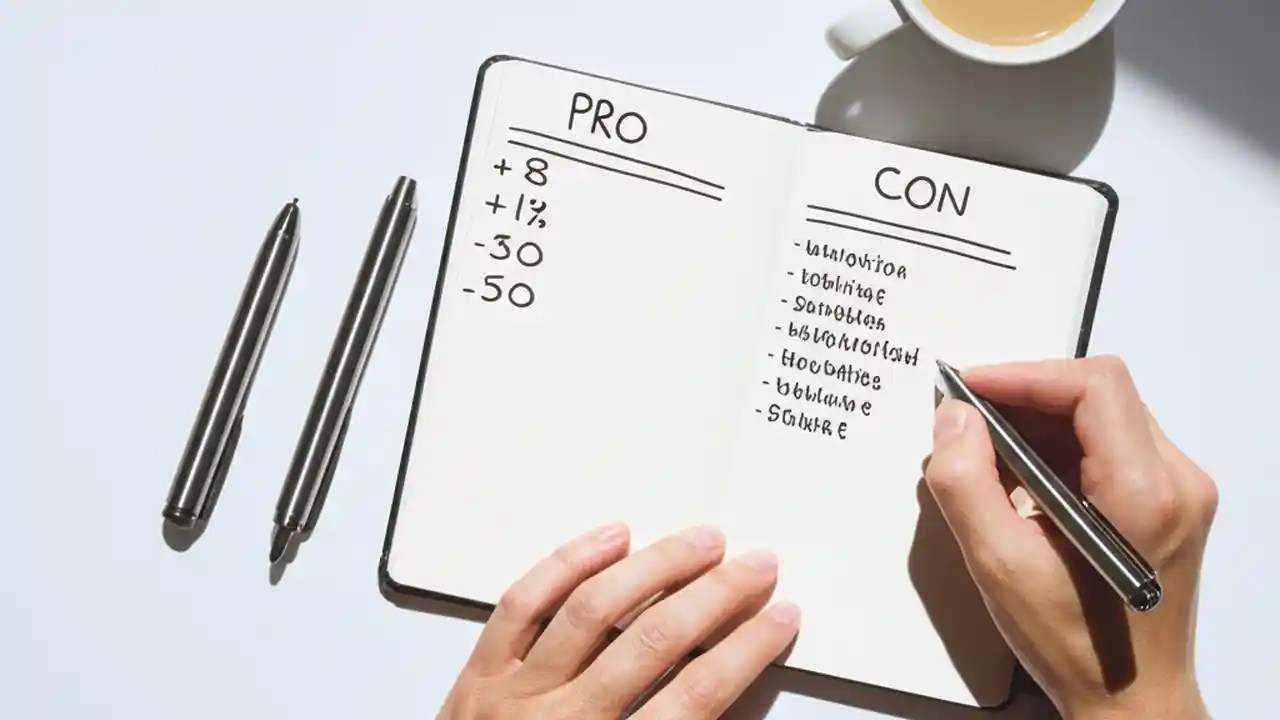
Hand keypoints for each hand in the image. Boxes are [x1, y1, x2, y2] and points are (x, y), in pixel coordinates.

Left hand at [438, 524, 798, 718]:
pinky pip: (522, 601)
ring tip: (702, 540)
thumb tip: (719, 686)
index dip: (746, 652)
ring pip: (592, 608)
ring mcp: (514, 693)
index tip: (782, 616)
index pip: (694, 700)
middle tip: (758, 564)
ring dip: (655, 567)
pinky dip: (568, 561)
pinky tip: (612, 536)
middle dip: (716, 596)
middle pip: (654, 642)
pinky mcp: (478, 671)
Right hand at [925, 357, 1217, 718]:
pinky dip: (1062, 448)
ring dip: (1042, 422)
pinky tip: (1023, 481)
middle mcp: (1178, 481)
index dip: (1024, 376)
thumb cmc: (1072, 646)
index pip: (1094, 387)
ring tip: (989, 456)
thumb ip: (966, 483)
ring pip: (1105, 415)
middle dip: (1027, 397)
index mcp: (1144, 493)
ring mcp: (1181, 491)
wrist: (1133, 702)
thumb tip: (954, 419)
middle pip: (1101, 394)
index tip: (969, 390)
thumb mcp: (998, 565)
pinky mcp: (1171, 503)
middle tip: (969, 423)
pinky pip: (1113, 445)